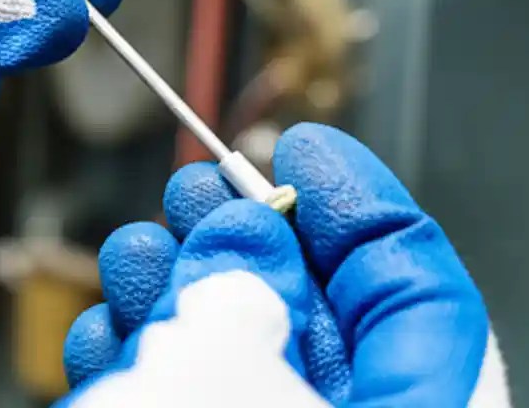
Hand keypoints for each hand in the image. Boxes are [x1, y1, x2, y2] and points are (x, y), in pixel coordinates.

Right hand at [61, 124, 511, 406]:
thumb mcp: (247, 385)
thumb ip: (252, 299)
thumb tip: (240, 233)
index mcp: (421, 407)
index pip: (418, 288)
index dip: (362, 202)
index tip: (307, 146)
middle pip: (319, 309)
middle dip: (248, 232)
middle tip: (202, 185)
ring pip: (242, 346)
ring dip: (178, 288)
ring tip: (137, 252)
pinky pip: (188, 388)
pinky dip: (144, 354)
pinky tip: (107, 330)